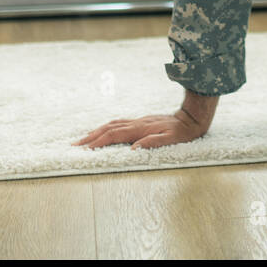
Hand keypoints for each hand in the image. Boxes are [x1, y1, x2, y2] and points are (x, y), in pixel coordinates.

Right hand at [73, 109, 209, 149]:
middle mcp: (137, 123)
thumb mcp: (172, 140)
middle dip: (91, 137)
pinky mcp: (141, 122)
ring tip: (83, 139)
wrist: (191, 118)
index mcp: (141, 129)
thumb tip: (133, 149)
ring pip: (112, 124)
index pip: (115, 135)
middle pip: (109, 128)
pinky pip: (119, 124)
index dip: (99, 142)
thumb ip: (153, 143)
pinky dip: (107, 128)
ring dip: (96, 131)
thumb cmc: (183, 132)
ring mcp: (138, 121)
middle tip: (74, 145)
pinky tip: (103, 131)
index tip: (85, 149)